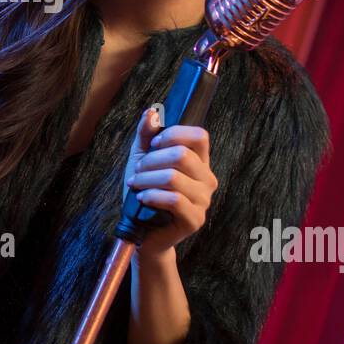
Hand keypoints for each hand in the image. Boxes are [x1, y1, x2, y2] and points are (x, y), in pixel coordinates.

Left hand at [123, 107, 219, 256]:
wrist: (141, 231)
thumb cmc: (144, 192)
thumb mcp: (141, 159)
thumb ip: (146, 136)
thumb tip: (152, 112)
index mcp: (199, 162)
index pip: (199, 136)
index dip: (173, 135)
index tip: (152, 146)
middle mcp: (207, 179)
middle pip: (182, 155)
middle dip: (152, 160)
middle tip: (138, 171)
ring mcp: (204, 201)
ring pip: (174, 178)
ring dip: (147, 179)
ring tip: (136, 185)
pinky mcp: (195, 219)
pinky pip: (174, 200)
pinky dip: (152, 195)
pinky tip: (142, 198)